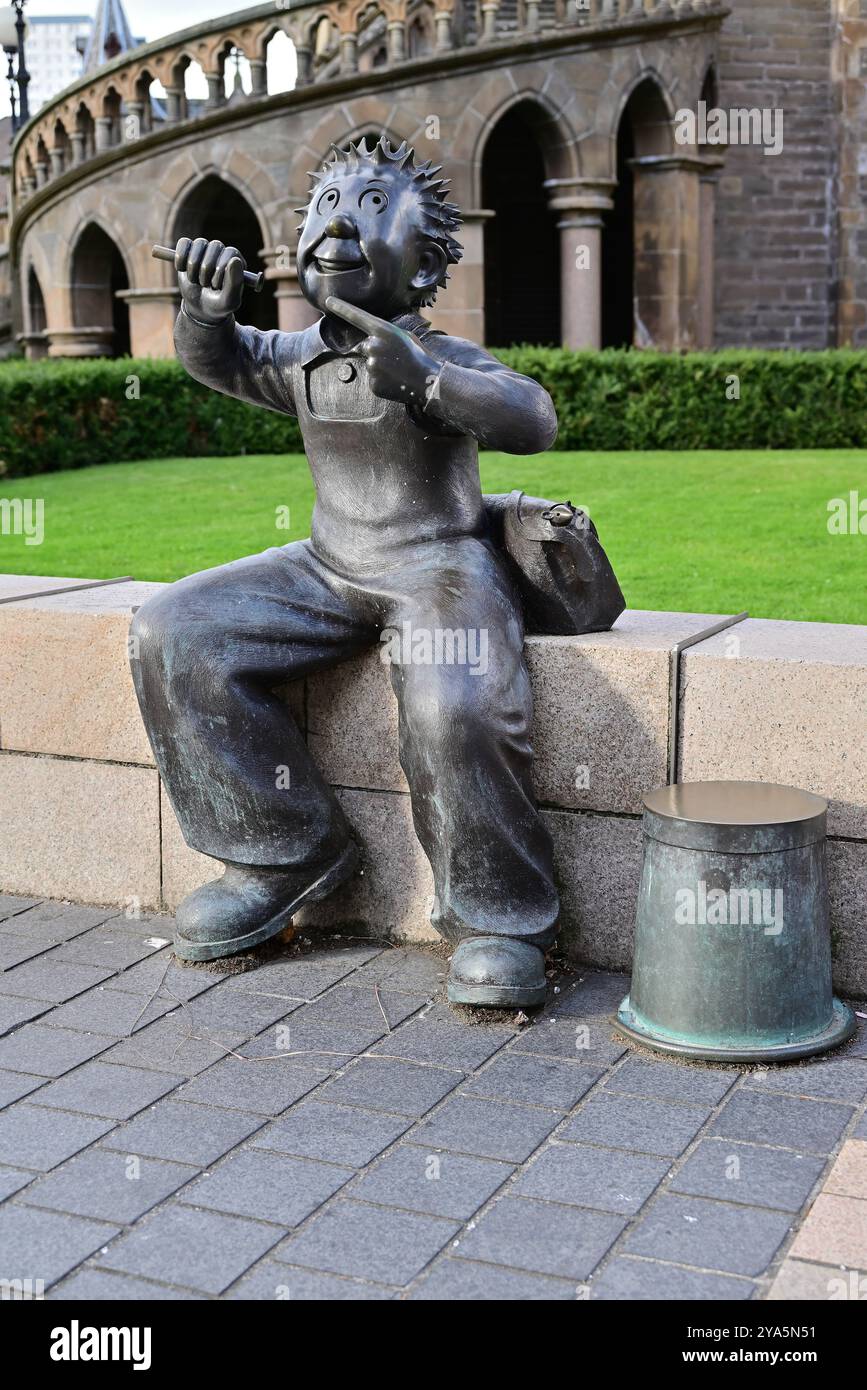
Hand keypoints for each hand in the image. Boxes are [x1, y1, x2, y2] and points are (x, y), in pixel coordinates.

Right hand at [174, 237, 245, 324]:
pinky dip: (181, 257)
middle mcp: (222, 251)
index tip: (215, 286)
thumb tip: (235, 260)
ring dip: (193, 266)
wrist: (200, 308)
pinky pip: (184, 242)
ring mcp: (206, 248)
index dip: (219, 272)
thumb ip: (235, 283)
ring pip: (199, 243)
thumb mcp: (228, 300)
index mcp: (237, 261)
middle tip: (205, 284)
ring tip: (195, 279)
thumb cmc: (218, 304)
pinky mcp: (190, 248)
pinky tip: (181, 269)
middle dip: (206, 270)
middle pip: (214, 246)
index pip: (229, 254)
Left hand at [326, 296, 441, 404]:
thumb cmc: (419, 357)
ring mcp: (371, 365)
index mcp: (383, 331)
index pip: (357, 316)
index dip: (341, 308)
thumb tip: (372, 338)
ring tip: (398, 370)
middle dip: (377, 351)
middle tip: (395, 358)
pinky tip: (394, 380)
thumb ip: (385, 335)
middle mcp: (374, 346)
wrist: (428, 381)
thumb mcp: (405, 337)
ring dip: (381, 367)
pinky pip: (372, 379)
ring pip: (370, 363)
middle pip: (366, 346)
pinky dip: (382, 380)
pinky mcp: (372, 382)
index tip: (328, 301)